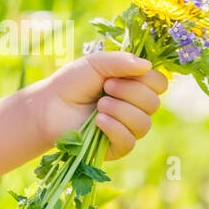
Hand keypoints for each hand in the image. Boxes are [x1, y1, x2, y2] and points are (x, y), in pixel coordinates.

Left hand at [37, 52, 168, 160]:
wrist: (49, 106)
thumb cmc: (72, 82)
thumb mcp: (95, 63)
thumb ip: (120, 61)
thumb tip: (148, 65)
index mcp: (134, 85)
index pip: (159, 84)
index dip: (147, 78)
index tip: (121, 73)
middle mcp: (135, 107)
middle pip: (153, 103)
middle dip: (129, 92)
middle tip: (105, 87)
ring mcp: (127, 128)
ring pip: (143, 123)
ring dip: (120, 110)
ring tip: (99, 105)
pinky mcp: (117, 147)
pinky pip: (129, 141)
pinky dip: (114, 128)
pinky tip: (98, 121)